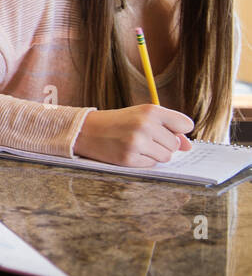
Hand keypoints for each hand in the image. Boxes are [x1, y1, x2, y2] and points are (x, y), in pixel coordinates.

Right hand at [72, 104, 193, 166]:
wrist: (86, 130)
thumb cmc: (118, 122)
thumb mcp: (142, 116)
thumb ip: (168, 127)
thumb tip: (188, 146)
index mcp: (151, 110)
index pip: (185, 124)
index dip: (178, 130)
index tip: (167, 130)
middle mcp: (145, 125)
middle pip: (175, 144)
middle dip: (164, 144)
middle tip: (144, 138)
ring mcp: (137, 142)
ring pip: (166, 157)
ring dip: (155, 154)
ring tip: (137, 145)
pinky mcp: (129, 158)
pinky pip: (152, 164)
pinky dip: (143, 161)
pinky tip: (130, 152)